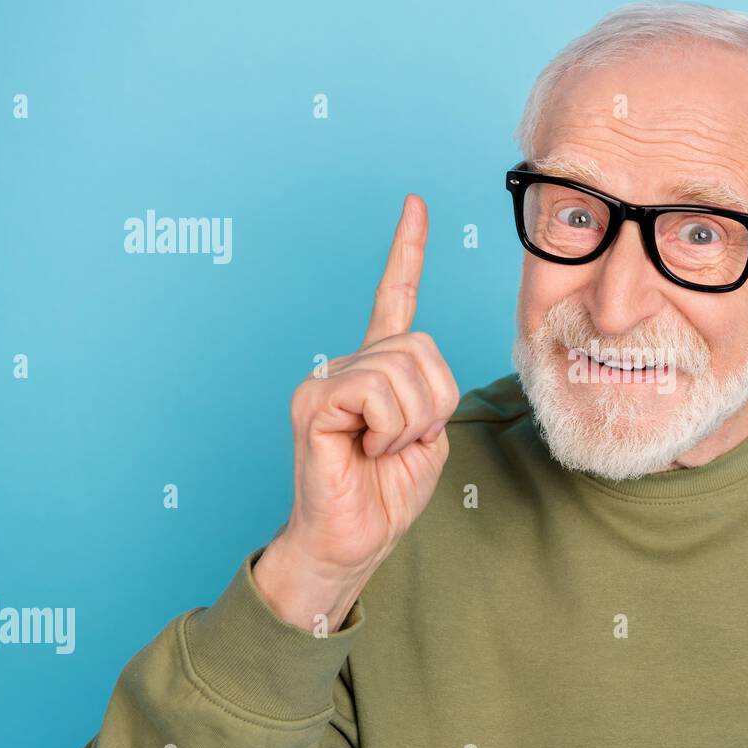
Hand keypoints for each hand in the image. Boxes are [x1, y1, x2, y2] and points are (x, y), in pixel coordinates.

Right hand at [254, 195, 458, 628]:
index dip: (407, 252)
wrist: (354, 542)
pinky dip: (388, 427)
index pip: (394, 298)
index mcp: (378, 370)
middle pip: (422, 348)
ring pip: (402, 368)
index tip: (415, 204)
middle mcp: (347, 365)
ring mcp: (325, 381)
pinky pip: (374, 391)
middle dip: (434, 403)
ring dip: (411, 421)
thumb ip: (429, 391)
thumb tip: (416, 371)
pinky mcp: (313, 403)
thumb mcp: (427, 436)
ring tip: (382, 449)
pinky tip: (364, 448)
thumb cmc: (387, 494)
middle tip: (404, 442)